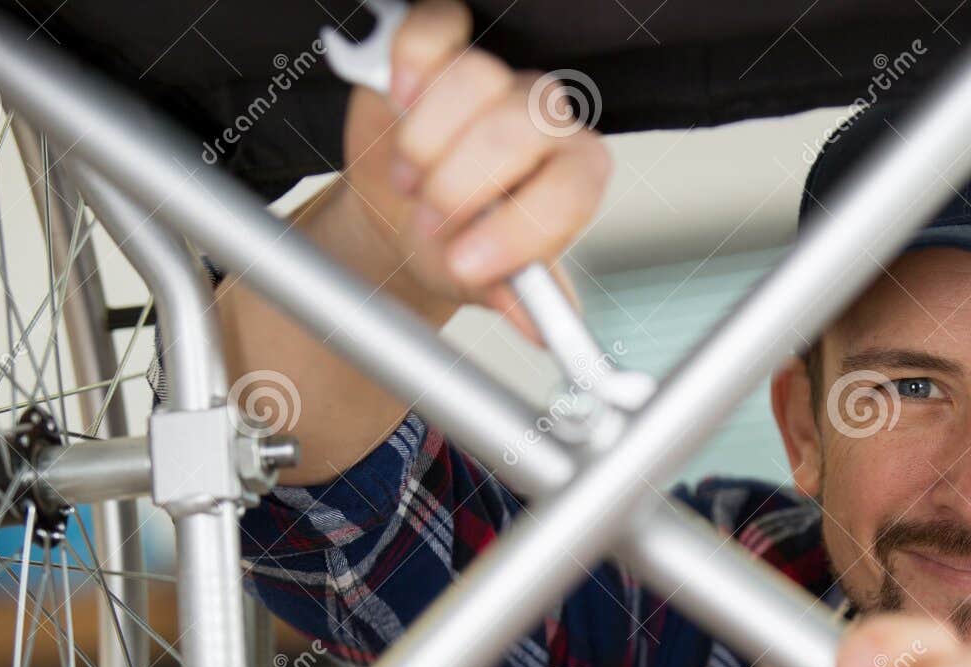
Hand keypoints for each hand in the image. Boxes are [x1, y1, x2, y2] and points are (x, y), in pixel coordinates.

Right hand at [336, 0, 609, 337]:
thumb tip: (542, 331)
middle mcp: (545, 122)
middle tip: (430, 221)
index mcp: (572, 178)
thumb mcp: (482, 281)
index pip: (571, 188)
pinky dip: (415, 59)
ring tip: (409, 178)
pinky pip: (440, 25)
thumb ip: (516, 297)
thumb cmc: (453, 244)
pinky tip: (400, 99)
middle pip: (521, 126)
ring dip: (428, 139)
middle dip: (461, 185)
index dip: (520, 229)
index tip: (470, 263)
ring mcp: (497, 79)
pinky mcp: (446, 45)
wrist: (398, 218)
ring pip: (477, 79)